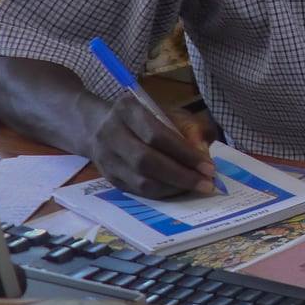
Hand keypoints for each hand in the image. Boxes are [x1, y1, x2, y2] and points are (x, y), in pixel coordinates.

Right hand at [84, 96, 218, 197]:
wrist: (96, 125)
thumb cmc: (142, 118)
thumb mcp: (168, 112)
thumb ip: (190, 129)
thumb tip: (204, 155)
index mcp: (127, 110)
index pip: (157, 135)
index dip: (185, 154)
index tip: (209, 167)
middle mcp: (110, 134)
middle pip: (147, 161)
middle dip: (181, 175)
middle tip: (207, 184)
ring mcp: (106, 158)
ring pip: (141, 181)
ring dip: (173, 188)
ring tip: (196, 187)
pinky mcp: (108, 177)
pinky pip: (137, 191)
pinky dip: (162, 193)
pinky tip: (179, 190)